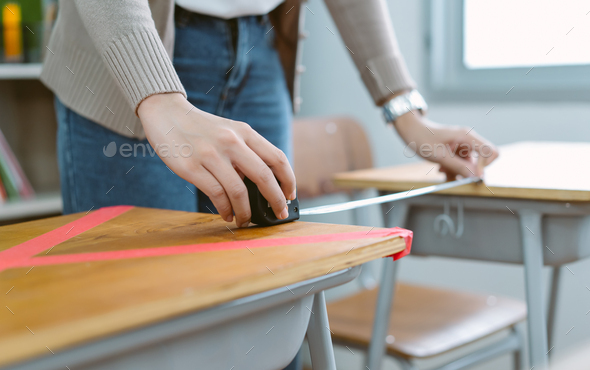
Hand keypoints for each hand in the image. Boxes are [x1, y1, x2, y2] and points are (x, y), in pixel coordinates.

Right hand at [137, 93, 295, 226]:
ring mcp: (210, 154)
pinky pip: (216, 194)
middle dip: (276, 200)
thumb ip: (246, 152)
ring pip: (239, 191)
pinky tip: (227, 214)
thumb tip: (261, 185)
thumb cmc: (201, 128)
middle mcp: (231, 141)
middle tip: (278, 213)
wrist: (166, 113)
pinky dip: (225, 209)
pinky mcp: (191, 167)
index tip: (290, 195)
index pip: (277, 157)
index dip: (288, 180)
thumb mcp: (229, 131)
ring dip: (246, 212)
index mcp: (244, 132)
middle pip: (263, 176)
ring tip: (246, 220)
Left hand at [393, 111, 498, 179]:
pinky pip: (461, 163)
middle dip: (467, 171)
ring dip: (457, 171)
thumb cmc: (422, 138)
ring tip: (441, 170)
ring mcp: (463, 144)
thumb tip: (476, 177)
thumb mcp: (440, 156)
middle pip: (481, 160)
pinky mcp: (456, 149)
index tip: (471, 176)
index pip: (491, 152)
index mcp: (467, 137)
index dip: (485, 166)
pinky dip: (452, 168)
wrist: (411, 129)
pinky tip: (441, 167)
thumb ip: (458, 167)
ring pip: (469, 164)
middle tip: (452, 176)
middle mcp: (468, 139)